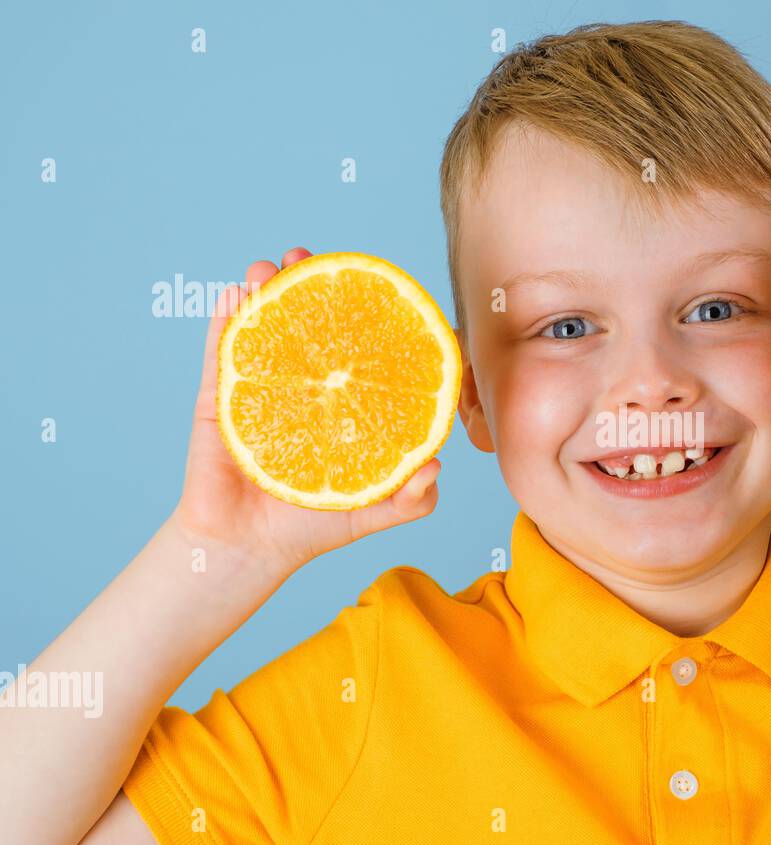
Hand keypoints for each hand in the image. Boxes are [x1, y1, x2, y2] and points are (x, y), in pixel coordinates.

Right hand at [172, 248, 441, 574]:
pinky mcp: (222, 400)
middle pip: (309, 324)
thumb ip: (411, 497)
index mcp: (341, 402)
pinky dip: (227, 321)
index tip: (382, 288)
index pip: (357, 351)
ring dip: (266, 289)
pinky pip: (222, 353)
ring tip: (271, 267)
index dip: (367, 318)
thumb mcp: (374, 512)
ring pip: (264, 327)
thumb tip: (436, 467)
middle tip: (312, 256)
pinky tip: (234, 295)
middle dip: (311, 284)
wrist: (247, 549)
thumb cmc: (312, 526)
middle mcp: (305, 386)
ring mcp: (262, 387)